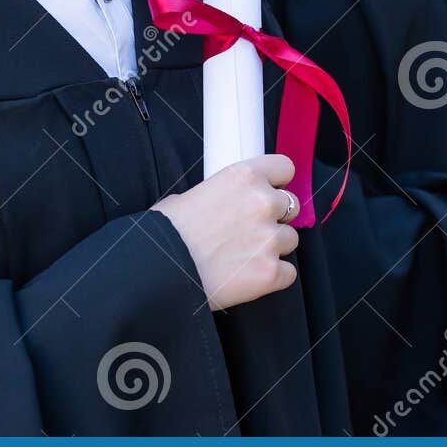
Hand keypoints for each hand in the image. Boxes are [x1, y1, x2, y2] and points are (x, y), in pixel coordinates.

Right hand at [152, 154, 300, 311]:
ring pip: (290, 240)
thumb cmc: (164, 234)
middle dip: (274, 218)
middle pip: (291, 205)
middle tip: (249, 231)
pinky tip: (249, 278)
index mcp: (244, 176)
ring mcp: (270, 238)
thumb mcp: (189, 196)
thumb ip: (220, 194)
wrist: (155, 272)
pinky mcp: (271, 272)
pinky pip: (288, 273)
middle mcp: (263, 203)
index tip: (270, 192)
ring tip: (243, 257)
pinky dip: (273, 276)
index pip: (284, 168)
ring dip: (272, 248)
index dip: (278, 182)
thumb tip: (223, 202)